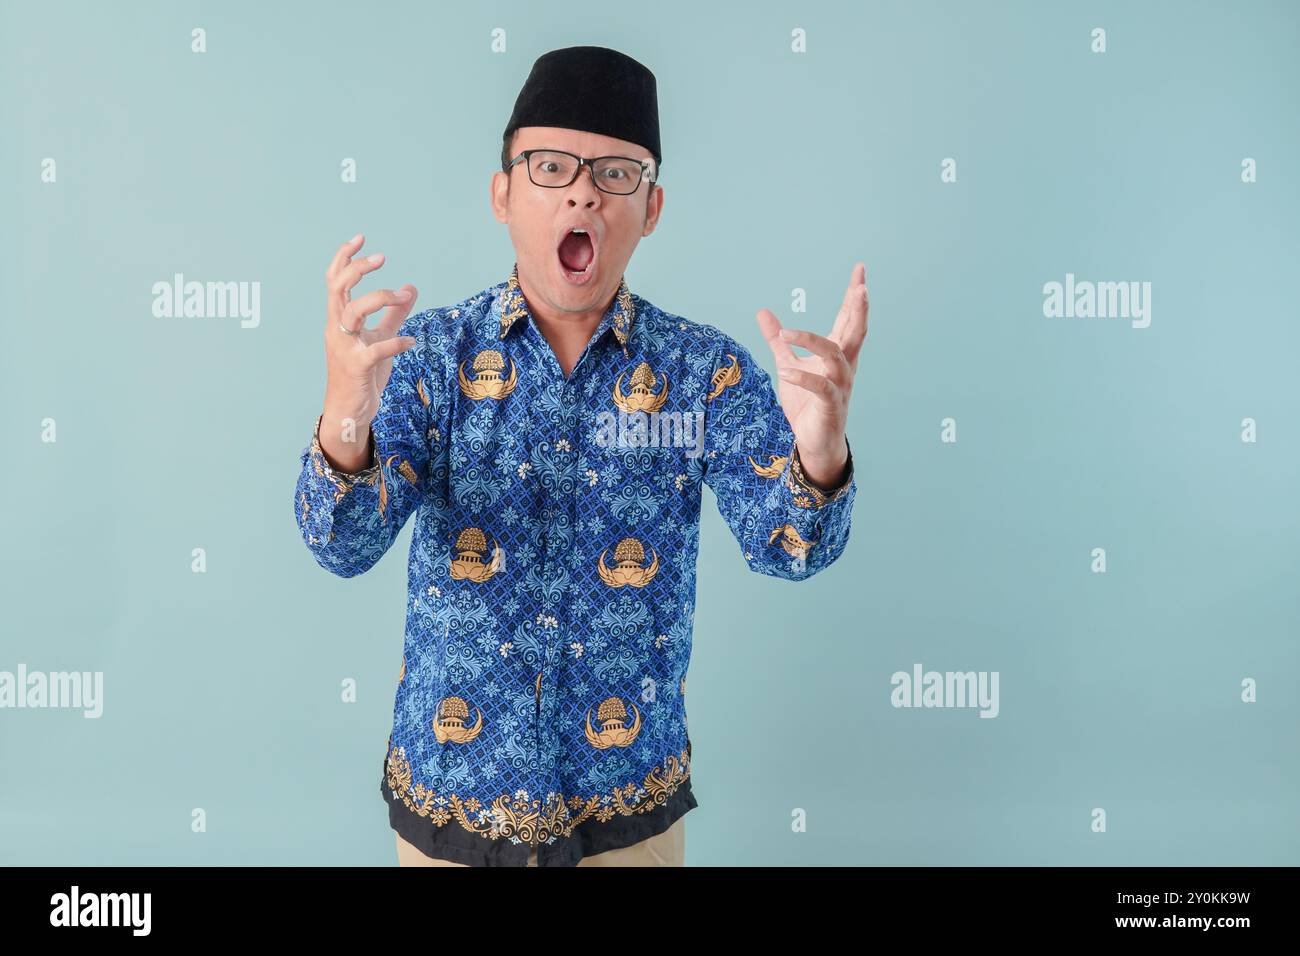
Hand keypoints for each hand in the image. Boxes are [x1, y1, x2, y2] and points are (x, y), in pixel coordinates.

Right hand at [320, 233, 419, 469]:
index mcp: (339, 319)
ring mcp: (346, 347)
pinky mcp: (358, 367)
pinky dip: (396, 342)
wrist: (350, 409)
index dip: (343, 257)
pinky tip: (412, 340)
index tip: (360, 238)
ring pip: (353, 312)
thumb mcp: (379, 337)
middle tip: (382, 258)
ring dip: (380, 298)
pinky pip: (376, 349)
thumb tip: (410, 288)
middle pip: (338, 289)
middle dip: (358, 269)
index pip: (334, 281)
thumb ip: (394, 314)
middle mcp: (337, 329)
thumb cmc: (363, 372)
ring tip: (403, 296)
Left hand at [756, 262, 868, 487]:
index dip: (853, 296)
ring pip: (835, 355)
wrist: (813, 441)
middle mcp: (844, 366)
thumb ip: (778, 340)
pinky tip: (786, 371)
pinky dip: (803, 377)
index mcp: (836, 354)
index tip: (860, 270)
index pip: (847, 319)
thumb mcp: (787, 364)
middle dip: (859, 309)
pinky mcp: (831, 404)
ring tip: (787, 333)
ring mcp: (840, 385)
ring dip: (812, 341)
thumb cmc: (805, 403)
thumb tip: (763, 312)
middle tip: (862, 287)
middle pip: (856, 332)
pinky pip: (820, 387)